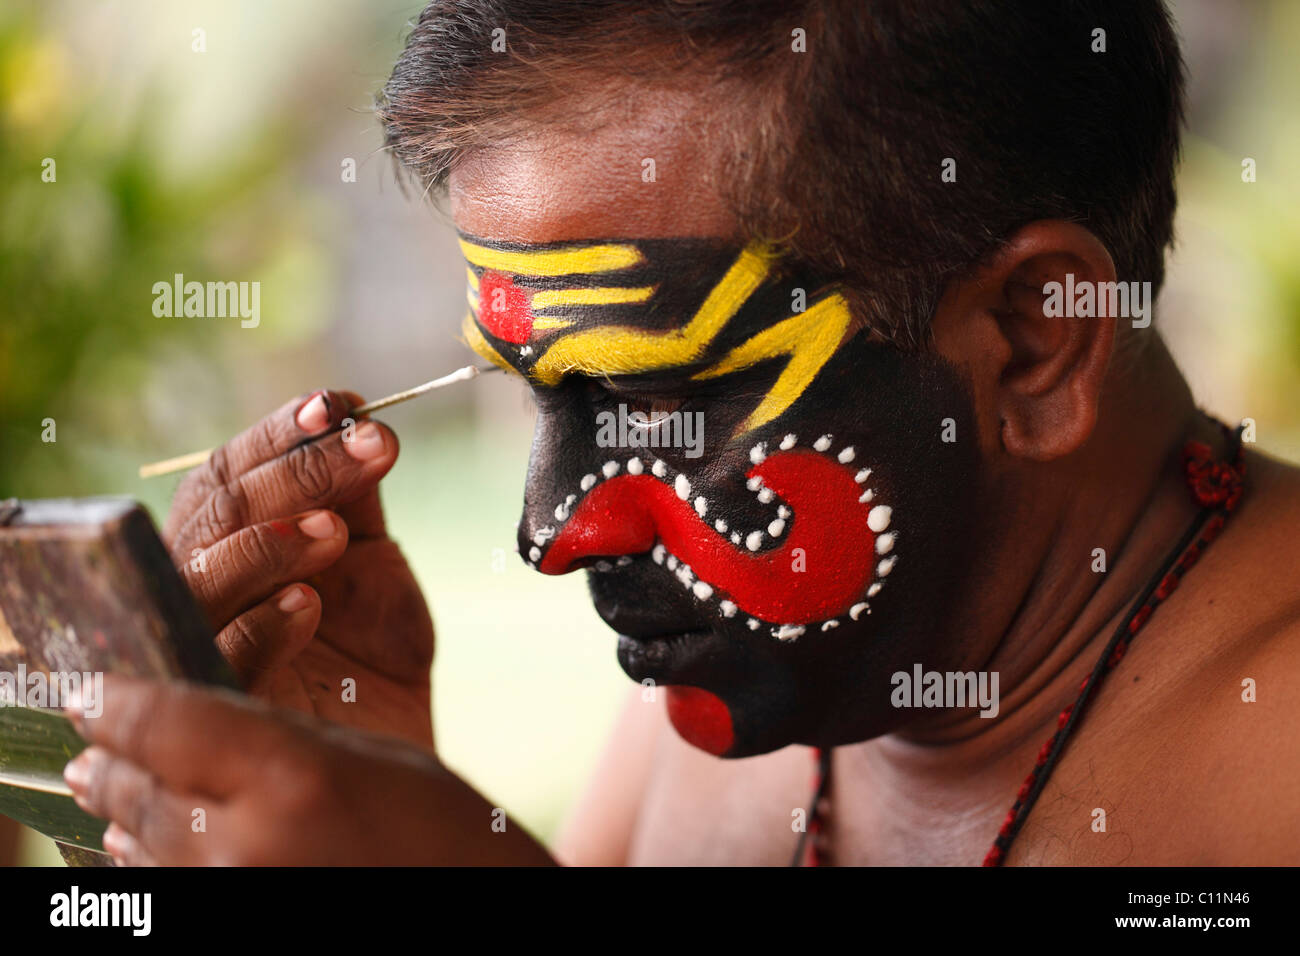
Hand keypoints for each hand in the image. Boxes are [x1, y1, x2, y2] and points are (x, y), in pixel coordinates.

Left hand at [62, 677, 553, 865]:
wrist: (477, 913)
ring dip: (123, 812)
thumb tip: (212, 731)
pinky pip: (167, 889)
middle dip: (113, 760)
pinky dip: (147, 863)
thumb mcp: (375, 760)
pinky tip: (140, 846)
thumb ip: (284, 741)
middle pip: (141, 789)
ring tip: (103, 789)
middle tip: (90, 743)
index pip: (166, 722)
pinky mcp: (230, 921)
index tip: (95, 689)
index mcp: (293, 778)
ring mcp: (233, 896)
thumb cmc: (451, 837)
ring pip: (144, 848)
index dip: (120, 702)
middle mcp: (247, 845)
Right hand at [163, 389, 434, 747]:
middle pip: (218, 508)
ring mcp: (203, 638)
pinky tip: (310, 604)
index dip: (281, 432)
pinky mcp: (222, 702)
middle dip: (297, 468)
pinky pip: (221, 658)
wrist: (392, 747)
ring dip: (269, 541)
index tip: (340, 404)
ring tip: (334, 530)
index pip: (235, 469)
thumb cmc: (375, 656)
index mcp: (235, 540)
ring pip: (201, 575)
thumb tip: (355, 418)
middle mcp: (205, 581)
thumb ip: (355, 500)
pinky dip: (264, 623)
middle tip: (371, 445)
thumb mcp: (374, 565)